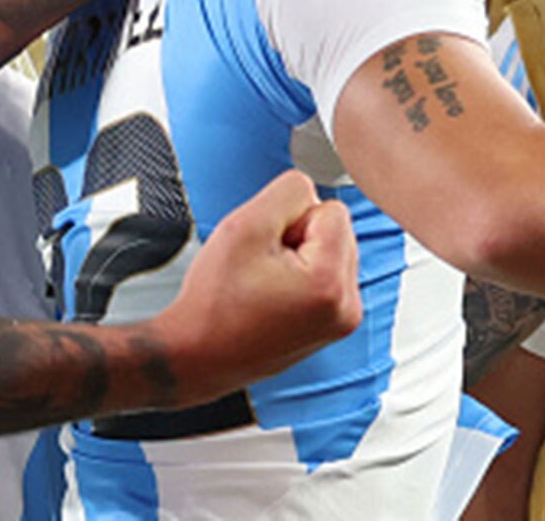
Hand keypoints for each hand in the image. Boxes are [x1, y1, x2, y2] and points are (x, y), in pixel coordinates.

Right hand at [152, 170, 361, 402]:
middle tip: (262, 269)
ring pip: (332, 251)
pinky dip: (304, 277)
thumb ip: (289, 191)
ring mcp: (343, 319)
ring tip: (267, 284)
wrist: (197, 355)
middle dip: (300, 238)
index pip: (332, 209)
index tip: (266, 251)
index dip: (292, 220)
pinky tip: (274, 295)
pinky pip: (329, 275)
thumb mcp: (245, 225)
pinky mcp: (335, 325)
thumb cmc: (214, 301)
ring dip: (302, 257)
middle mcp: (347, 306)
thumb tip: (313, 189)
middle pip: (337, 231)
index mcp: (331, 282)